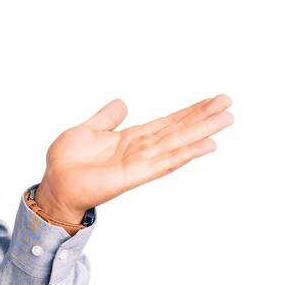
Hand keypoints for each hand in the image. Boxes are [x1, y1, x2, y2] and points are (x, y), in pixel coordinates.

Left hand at [35, 93, 233, 220]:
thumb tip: (122, 103)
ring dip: (202, 131)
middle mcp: (141, 149)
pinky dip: (186, 154)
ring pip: (178, 143)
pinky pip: (164, 163)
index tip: (212, 100)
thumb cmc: (67, 161)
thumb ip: (107, 118)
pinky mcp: (134, 175)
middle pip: (179, 130)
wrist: (54, 184)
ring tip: (226, 120)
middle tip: (229, 103)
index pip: (167, 122)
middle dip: (203, 117)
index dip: (189, 111)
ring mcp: (140, 162)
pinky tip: (206, 145)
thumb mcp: (88, 130)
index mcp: (131, 138)